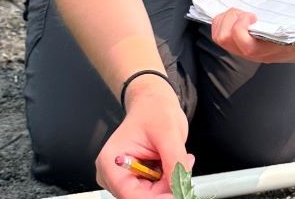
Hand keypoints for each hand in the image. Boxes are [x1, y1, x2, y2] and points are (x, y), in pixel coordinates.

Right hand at [95, 75, 193, 198]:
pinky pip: (157, 190)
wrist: (154, 104)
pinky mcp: (138, 180)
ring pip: (152, 195)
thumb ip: (174, 161)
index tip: (176, 194)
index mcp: (111, 162)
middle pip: (141, 197)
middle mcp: (114, 174)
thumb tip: (179, 185)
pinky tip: (173, 161)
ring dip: (170, 181)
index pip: (130, 194)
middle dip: (167, 187)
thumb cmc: (153, 110)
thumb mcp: (168, 133)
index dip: (156, 198)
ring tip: (178, 158)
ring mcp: (126, 178)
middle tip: (182, 168)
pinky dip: (170, 179)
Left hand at [211, 8, 294, 62]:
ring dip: (224, 22)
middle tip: (242, 9)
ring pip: (224, 42)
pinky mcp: (251, 45)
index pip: (248, 48)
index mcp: (280, 47)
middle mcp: (264, 53)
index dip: (240, 30)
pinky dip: (226, 23)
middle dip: (228, 20)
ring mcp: (255, 50)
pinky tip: (238, 13)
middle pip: (228, 43)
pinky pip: (228, 38)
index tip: (250, 13)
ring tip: (238, 10)